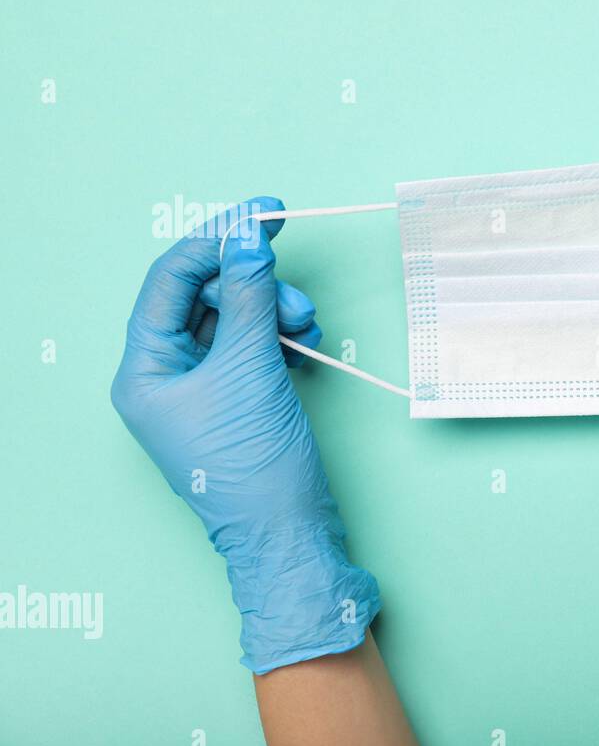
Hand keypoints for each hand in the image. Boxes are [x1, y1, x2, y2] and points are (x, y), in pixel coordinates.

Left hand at [111, 198, 379, 673]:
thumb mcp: (250, 370)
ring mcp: (205, 389)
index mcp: (145, 371)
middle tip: (295, 296)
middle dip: (256, 287)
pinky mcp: (241, 400)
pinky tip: (306, 349)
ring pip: (237, 320)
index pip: (170, 281)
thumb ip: (249, 296)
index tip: (262, 211)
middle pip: (207, 297)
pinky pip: (257, 347)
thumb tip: (248, 236)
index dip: (216, 241)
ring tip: (306, 330)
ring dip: (275, 313)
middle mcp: (167, 376)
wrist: (290, 534)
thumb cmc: (254, 466)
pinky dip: (283, 339)